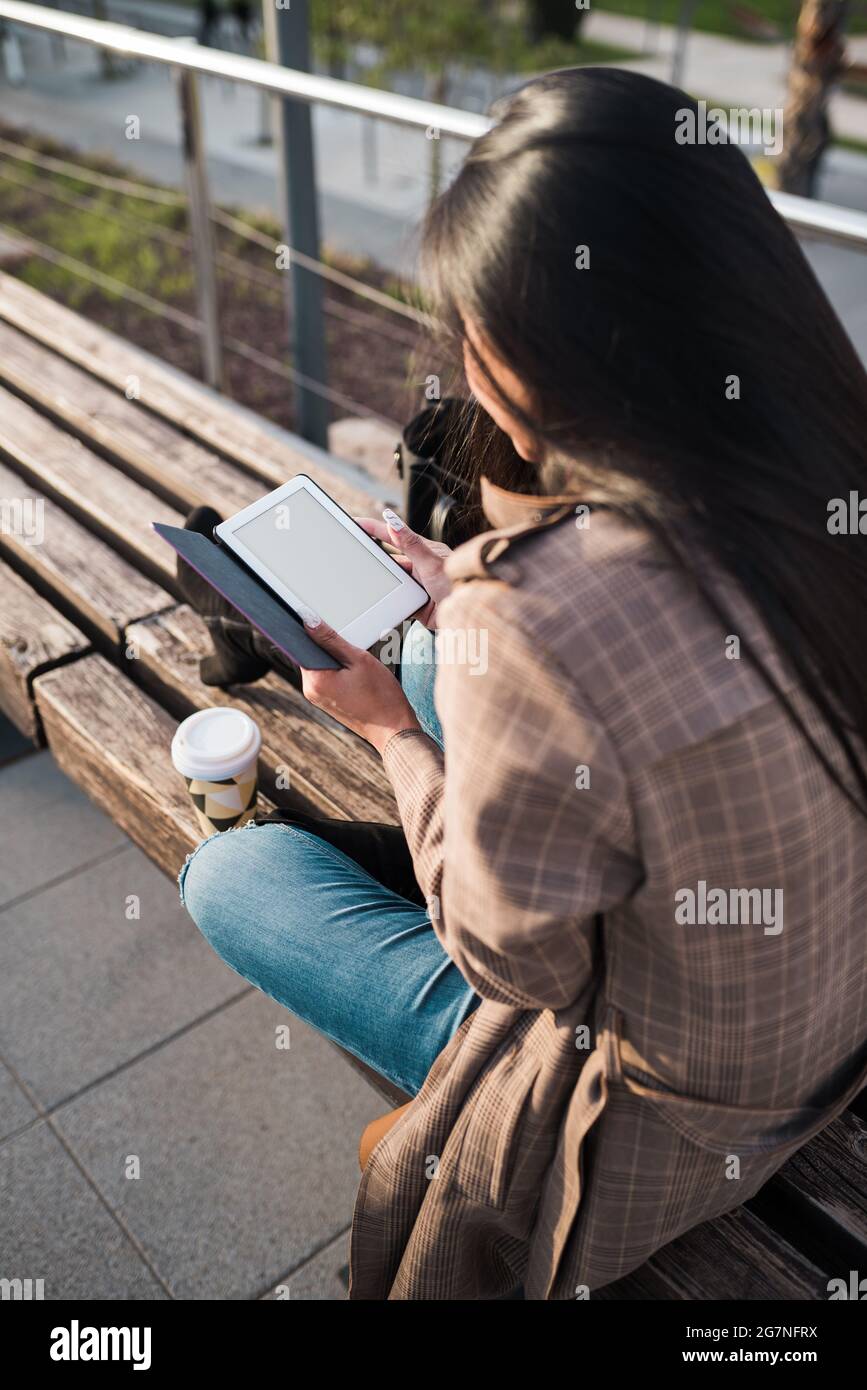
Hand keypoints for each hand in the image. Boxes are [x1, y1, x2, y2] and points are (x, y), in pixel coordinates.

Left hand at [299, 614, 420, 756]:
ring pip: (321, 666)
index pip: (299, 646)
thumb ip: (332, 640)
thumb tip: (310, 623)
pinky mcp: (328, 701)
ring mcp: (319, 698)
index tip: (324, 627)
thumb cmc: (381, 698)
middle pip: (311, 655)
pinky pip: (328, 677)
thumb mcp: (359, 660)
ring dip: (337, 660)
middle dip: (329, 647)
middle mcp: (311, 691)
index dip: (311, 632)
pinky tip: (357, 677)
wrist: (393, 728)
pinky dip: (340, 671)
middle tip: (352, 652)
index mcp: (315, 681)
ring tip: (358, 668)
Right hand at [355, 509, 450, 628]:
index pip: (393, 536)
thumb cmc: (458, 585)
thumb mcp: (432, 562)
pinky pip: (394, 601)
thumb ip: (411, 544)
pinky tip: (379, 601)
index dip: (374, 528)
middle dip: (373, 556)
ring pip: (390, 581)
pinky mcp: (414, 604)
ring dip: (381, 582)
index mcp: (422, 552)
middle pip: (388, 559)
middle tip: (353, 552)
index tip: (355, 522)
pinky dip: (387, 601)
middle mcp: (418, 567)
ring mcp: (416, 586)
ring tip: (367, 581)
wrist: (467, 618)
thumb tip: (393, 522)